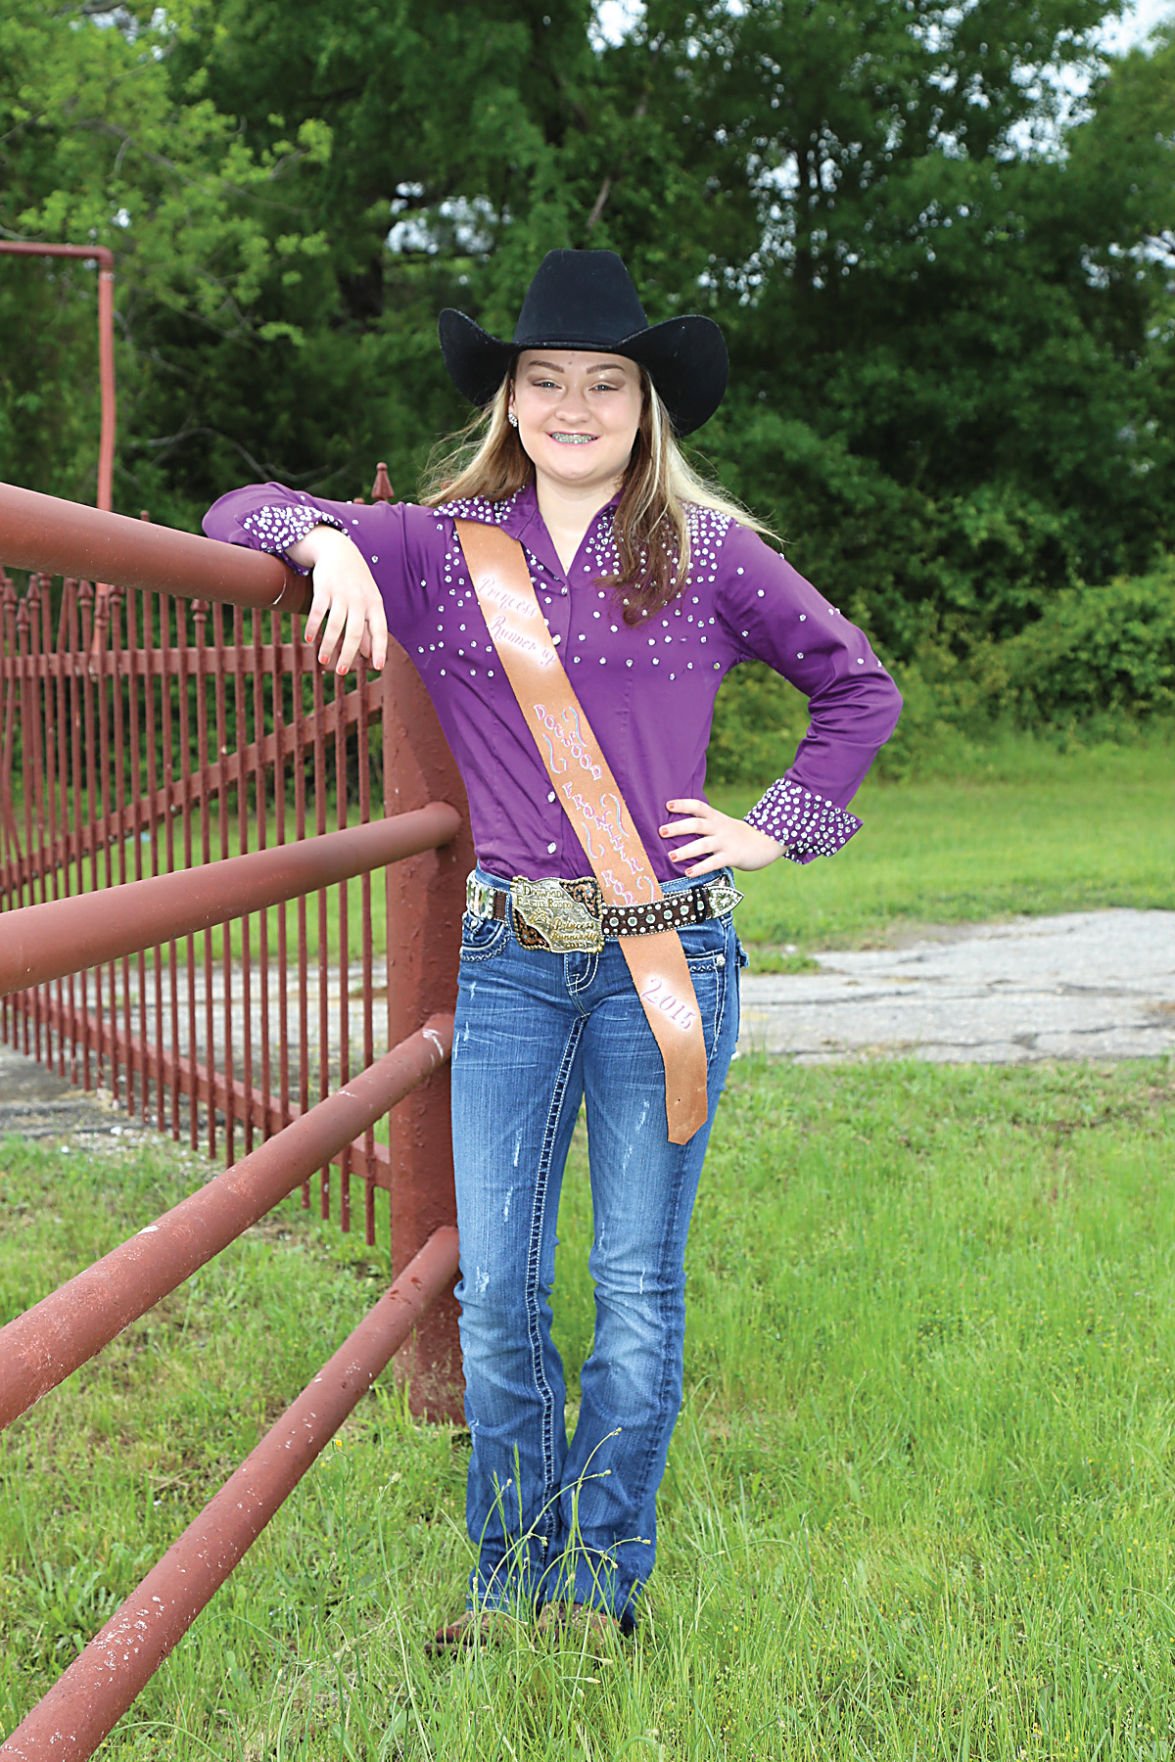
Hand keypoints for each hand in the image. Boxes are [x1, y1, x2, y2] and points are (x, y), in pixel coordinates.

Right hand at [291, 525, 388, 674]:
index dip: (379, 649)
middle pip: (355, 631)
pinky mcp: (324, 587)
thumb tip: (367, 656)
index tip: (377, 668)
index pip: (380, 630)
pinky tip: (309, 640)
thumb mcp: (367, 602)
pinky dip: (314, 627)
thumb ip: (367, 628)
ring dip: (328, 645)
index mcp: (375, 604)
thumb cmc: (357, 583)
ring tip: (323, 661)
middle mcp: (360, 599)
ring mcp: (341, 593)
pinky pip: (318, 611)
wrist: (339, 550)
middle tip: (341, 672)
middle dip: (348, 654)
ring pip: (335, 624)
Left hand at [659, 797, 783, 876]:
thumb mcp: (722, 824)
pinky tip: (688, 872)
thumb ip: (704, 824)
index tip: (667, 805)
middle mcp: (719, 828)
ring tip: (671, 856)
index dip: (683, 804)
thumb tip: (676, 828)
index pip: (698, 806)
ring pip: (704, 845)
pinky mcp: (732, 857)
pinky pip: (714, 863)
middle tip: (661, 831)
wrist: (766, 842)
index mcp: (716, 818)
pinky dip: (700, 868)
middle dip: (678, 827)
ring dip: (686, 850)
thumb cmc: (736, 835)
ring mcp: (726, 842)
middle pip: (697, 824)